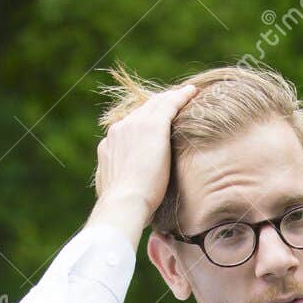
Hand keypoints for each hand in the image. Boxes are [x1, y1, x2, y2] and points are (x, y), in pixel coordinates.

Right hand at [90, 82, 198, 237]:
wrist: (123, 203)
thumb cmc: (123, 209)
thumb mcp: (119, 195)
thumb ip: (123, 187)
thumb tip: (128, 197)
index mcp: (109, 147)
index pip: (129, 129)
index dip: (143, 125)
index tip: (154, 126)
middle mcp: (119, 130)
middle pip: (142, 112)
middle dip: (157, 107)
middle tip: (173, 103)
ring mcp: (134, 125)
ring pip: (155, 105)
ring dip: (170, 98)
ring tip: (186, 94)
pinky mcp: (152, 126)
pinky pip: (169, 104)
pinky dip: (181, 97)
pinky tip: (193, 93)